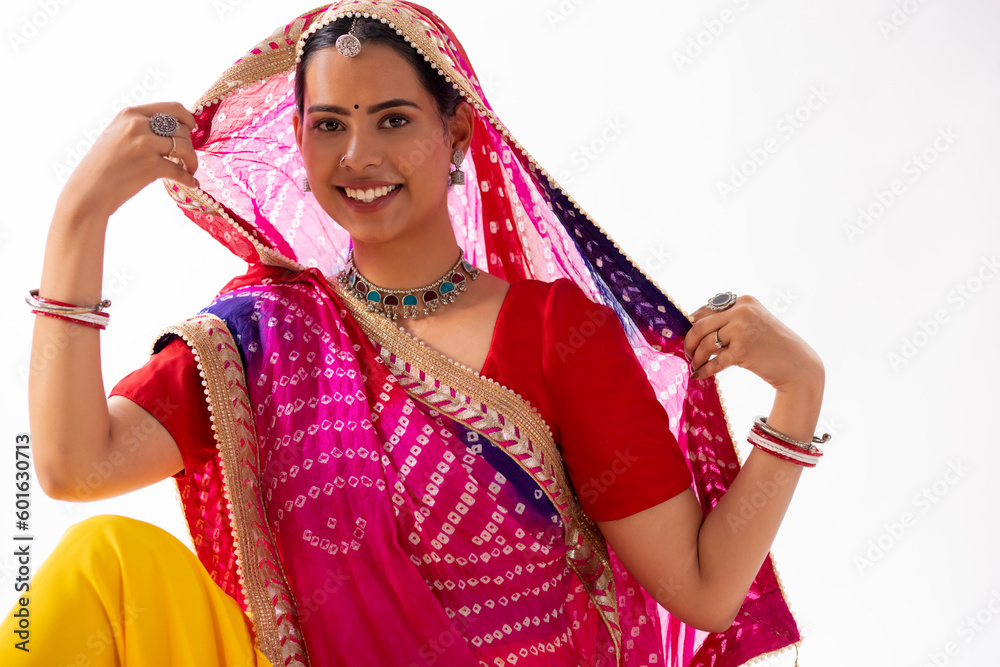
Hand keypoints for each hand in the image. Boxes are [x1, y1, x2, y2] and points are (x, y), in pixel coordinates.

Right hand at [57, 102, 199, 219]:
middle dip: (188, 144)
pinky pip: (181, 171)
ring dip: (192, 161)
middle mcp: (138, 125)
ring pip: (185, 147)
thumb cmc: (101, 167)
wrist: (87, 192)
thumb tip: (173, 129)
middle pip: (181, 129)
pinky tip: (190, 183)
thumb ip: (140, 127)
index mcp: (130, 114)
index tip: (192, 129)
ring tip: (188, 170)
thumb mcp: (115, 135)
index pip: (172, 108)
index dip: (188, 119)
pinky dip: (188, 179)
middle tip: (185, 158)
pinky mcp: (151, 166)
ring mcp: (145, 145)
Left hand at [684, 295, 823, 393]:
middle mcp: (742, 311)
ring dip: (696, 357)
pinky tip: (698, 375)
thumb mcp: (753, 322)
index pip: (706, 310)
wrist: (798, 365)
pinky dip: (704, 370)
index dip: (693, 325)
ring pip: (705, 344)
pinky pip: (714, 362)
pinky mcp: (741, 351)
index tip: (689, 336)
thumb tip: (693, 327)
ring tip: (694, 364)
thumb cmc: (774, 345)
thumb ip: (729, 321)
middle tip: (687, 353)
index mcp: (744, 301)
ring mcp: (741, 330)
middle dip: (690, 341)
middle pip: (700, 325)